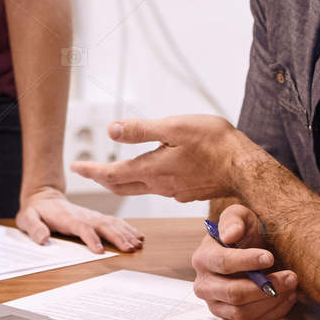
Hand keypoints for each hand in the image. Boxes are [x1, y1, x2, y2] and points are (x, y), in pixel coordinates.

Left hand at [15, 186, 143, 252]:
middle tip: (129, 249)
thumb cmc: (35, 211)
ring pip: (111, 223)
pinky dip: (127, 228)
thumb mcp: (27, 218)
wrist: (44, 197)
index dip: (91, 238)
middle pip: (102, 225)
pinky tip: (137, 236)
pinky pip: (114, 222)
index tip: (99, 250)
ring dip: (125, 233)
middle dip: (117, 237)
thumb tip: (42, 238)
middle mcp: (83, 215)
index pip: (81, 227)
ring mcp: (91, 215)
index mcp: (67, 217)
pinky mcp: (96, 218)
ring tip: (137, 244)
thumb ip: (34, 227)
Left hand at [68, 114, 249, 202]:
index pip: (112, 174)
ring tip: (114, 173)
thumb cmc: (213, 142)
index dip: (91, 170)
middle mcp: (160, 185)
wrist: (245, 167)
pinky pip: (160, 188)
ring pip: (141, 188)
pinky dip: (147, 181)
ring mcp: (175, 191)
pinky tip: (154, 172)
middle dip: (102, 179)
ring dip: (123, 181)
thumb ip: (141, 130)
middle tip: (88, 172)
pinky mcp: (188, 192)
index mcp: (152, 169)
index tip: (75, 167)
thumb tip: (111, 130)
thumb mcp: (174, 127)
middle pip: (122, 186)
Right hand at [191, 204, 298, 319]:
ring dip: (272, 301)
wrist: (248, 250)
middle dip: (265, 286)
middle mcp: (204, 286)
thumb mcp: (239, 216)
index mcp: (203, 258)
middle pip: (233, 294)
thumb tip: (231, 235)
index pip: (222, 263)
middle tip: (291, 276)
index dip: (247, 261)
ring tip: (292, 285)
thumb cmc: (243, 232)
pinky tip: (288, 296)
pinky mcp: (232, 318)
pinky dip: (274, 312)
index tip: (270, 257)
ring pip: (243, 313)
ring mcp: (217, 305)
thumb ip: (233, 220)